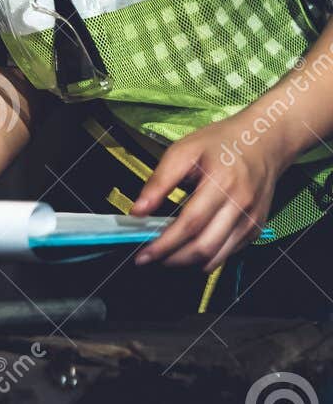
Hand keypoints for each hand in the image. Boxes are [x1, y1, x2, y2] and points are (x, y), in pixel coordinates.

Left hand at [132, 114, 291, 270]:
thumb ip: (159, 181)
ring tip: (165, 258)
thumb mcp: (183, 151)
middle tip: (149, 259)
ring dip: (188, 263)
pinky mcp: (256, 227)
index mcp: (221, 183)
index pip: (190, 223)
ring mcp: (251, 219)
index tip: (143, 253)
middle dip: (173, 259)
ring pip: (218, 256)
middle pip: (205, 246)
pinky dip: (207, 257)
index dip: (165, 243)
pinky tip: (188, 251)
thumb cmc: (222, 142)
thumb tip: (138, 210)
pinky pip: (229, 252)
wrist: (264, 141)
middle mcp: (240, 205)